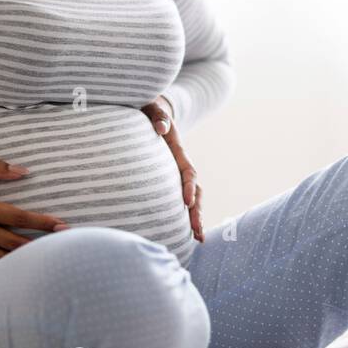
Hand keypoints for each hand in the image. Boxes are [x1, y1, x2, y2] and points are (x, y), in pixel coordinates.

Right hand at [0, 158, 69, 275]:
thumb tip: (24, 170)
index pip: (20, 217)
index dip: (43, 222)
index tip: (62, 226)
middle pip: (15, 241)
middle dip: (40, 244)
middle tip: (62, 248)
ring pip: (0, 257)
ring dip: (21, 261)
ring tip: (42, 264)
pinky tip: (9, 280)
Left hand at [141, 96, 202, 242]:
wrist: (152, 111)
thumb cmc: (149, 110)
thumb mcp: (152, 109)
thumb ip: (157, 116)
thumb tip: (160, 129)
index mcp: (177, 152)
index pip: (188, 172)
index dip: (189, 186)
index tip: (186, 201)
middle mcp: (180, 165)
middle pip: (195, 191)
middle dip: (197, 212)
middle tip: (198, 233)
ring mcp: (175, 174)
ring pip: (190, 198)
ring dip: (194, 217)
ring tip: (197, 239)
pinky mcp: (168, 180)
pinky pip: (177, 199)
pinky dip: (182, 215)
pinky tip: (180, 232)